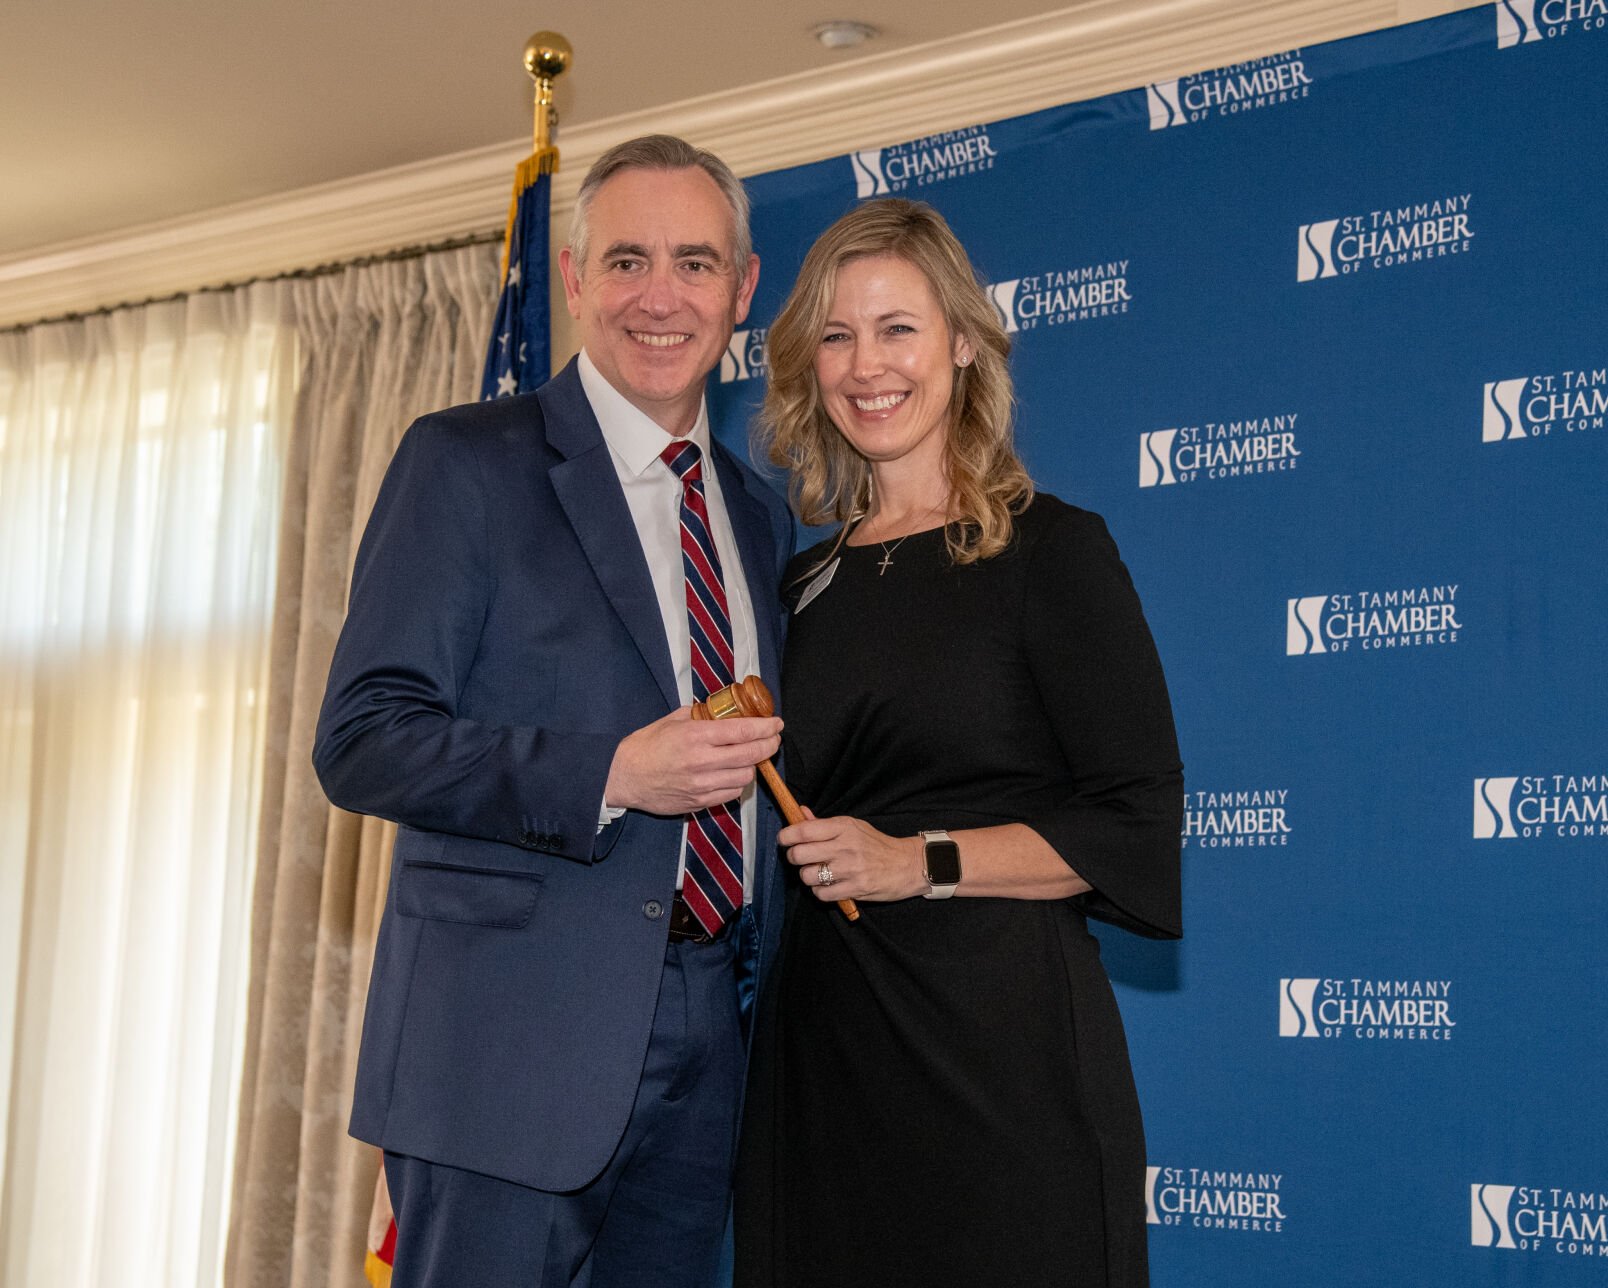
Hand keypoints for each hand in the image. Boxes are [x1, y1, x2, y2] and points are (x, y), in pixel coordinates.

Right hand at [605, 707, 781, 815]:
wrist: (624, 777)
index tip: (776, 723)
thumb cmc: (646, 745)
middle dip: (769, 745)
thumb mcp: (672, 720)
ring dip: (753, 765)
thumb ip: (701, 715)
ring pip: (745, 777)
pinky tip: (735, 773)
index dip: (766, 727)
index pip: (743, 731)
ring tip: (751, 756)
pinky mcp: (699, 802)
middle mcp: (701, 761)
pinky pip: (732, 793)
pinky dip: (739, 783)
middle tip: (773, 739)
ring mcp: (701, 785)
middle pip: (751, 755)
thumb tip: (726, 710)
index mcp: (695, 736)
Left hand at [779, 812, 924, 902]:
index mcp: (844, 827)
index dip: (786, 836)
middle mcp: (845, 846)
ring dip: (807, 876)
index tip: (784, 840)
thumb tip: (800, 812)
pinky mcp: (855, 889)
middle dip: (794, 858)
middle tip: (801, 858)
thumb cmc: (877, 845)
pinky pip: (821, 893)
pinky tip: (829, 886)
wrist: (907, 864)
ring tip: (818, 873)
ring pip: (807, 876)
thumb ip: (824, 824)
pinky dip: (820, 891)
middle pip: (800, 854)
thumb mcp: (854, 827)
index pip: (803, 830)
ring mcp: (850, 869)